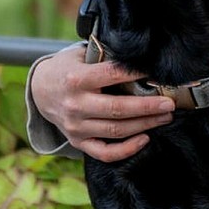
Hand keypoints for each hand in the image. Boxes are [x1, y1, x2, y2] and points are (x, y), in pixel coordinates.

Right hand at [29, 43, 176, 161]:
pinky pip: (105, 152)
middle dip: (147, 107)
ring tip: (165, 117)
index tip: (155, 73)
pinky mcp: (78, 141)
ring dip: (144, 125)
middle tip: (169, 104)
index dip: (135, 74)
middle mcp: (75, 105)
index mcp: (76, 79)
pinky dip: (126, 150)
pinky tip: (145, 139)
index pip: (111, 75)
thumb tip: (137, 58)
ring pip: (116, 131)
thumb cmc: (67, 69)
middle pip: (117, 109)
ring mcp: (76, 126)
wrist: (40, 91)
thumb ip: (103, 57)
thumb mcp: (78, 56)